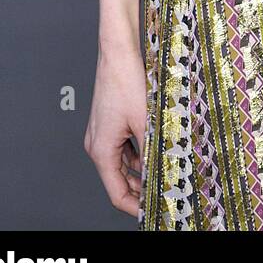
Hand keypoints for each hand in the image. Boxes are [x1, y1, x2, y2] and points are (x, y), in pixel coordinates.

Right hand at [85, 39, 147, 216]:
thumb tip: (165, 172)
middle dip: (141, 189)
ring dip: (141, 171)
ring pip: (122, 164)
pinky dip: (138, 154)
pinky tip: (156, 153)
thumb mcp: (146, 121)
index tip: (153, 210)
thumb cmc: (126, 81)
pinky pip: (124, 148)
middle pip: (119, 180)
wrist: (118, 52)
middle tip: (164, 194)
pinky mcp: (109, 124)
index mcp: (101, 150)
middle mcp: (97, 144)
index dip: (135, 206)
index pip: (116, 193)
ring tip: (163, 174)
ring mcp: (102, 134)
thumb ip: (153, 151)